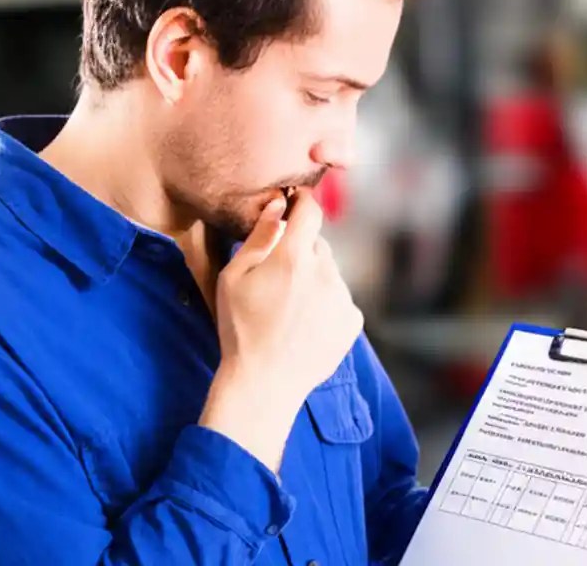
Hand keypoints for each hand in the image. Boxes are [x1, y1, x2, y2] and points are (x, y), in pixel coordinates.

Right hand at [199, 194, 363, 470]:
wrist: (264, 384)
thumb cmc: (241, 329)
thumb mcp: (234, 278)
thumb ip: (259, 236)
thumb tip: (278, 206)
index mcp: (294, 257)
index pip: (310, 210)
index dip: (303, 201)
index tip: (296, 201)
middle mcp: (325, 272)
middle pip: (318, 245)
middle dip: (301, 252)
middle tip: (278, 279)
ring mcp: (342, 297)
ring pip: (330, 273)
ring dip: (314, 280)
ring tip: (289, 310)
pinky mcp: (352, 320)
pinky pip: (340, 299)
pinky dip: (326, 304)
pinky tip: (304, 324)